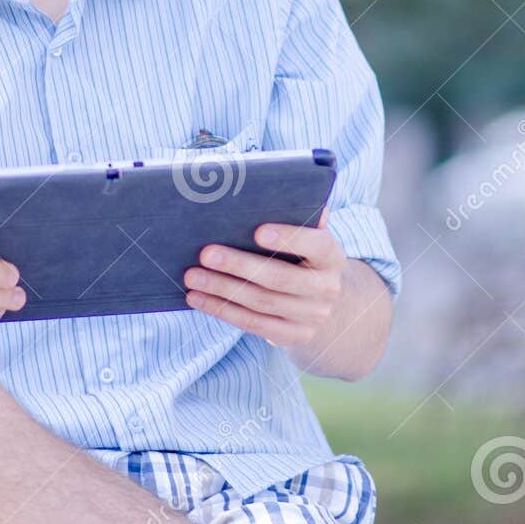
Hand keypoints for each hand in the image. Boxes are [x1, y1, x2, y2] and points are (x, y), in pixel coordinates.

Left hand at [184, 207, 342, 346]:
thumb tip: (292, 187)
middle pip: (280, 278)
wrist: (324, 302)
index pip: (316, 244)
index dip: (288, 238)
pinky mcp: (294, 336)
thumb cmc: (304, 256)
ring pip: (261, 303)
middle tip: (206, 253)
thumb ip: (299, 217)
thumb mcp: (309, 237)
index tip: (257, 231)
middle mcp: (327, 288)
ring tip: (192, 276)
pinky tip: (198, 298)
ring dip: (222, 289)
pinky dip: (222, 310)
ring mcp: (312, 316)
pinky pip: (253, 324)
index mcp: (332, 255)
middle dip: (239, 265)